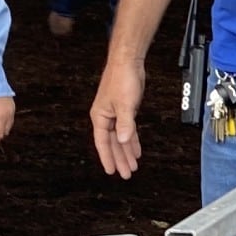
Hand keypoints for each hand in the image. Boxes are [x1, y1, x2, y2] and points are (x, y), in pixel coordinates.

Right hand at [92, 54, 145, 178]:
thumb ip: (125, 124)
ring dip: (126, 152)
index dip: (107, 158)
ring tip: (132, 166)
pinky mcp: (125, 110)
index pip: (102, 143)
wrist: (128, 62)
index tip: (112, 171)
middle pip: (112, 143)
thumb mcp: (125, 104)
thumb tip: (124, 140)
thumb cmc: (121, 78)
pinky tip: (135, 149)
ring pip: (121, 138)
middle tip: (126, 173)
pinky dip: (132, 140)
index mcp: (100, 116)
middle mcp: (106, 117)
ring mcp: (115, 114)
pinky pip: (128, 130)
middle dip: (120, 159)